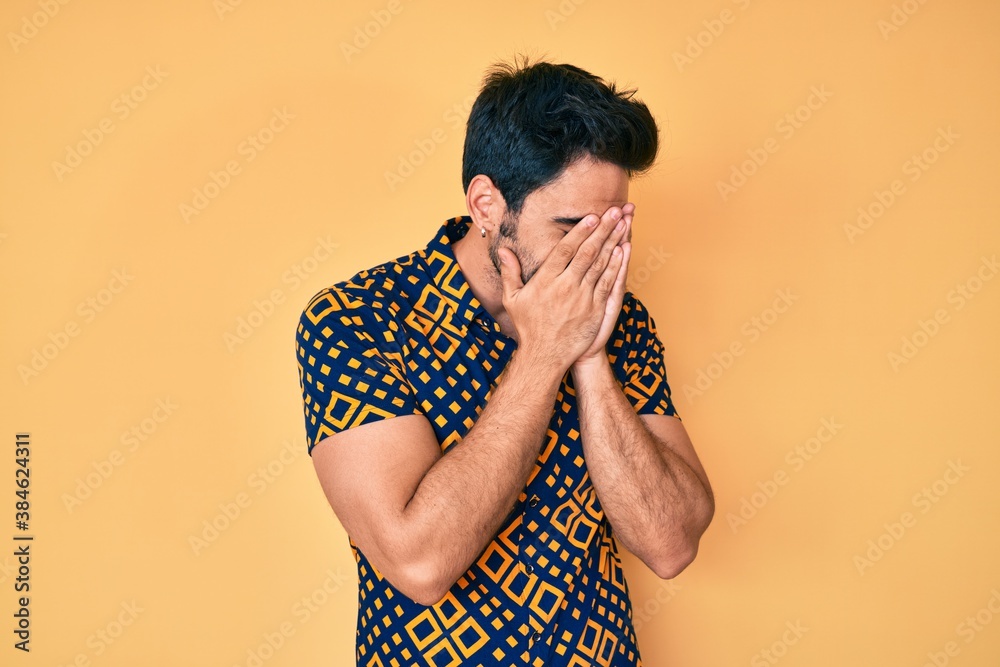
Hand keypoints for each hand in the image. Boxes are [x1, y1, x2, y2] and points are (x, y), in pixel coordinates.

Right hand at [498, 205, 630, 375]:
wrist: (545, 356)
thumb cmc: (528, 326)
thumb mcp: (512, 298)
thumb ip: (510, 272)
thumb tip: (504, 249)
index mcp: (546, 281)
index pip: (565, 250)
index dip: (580, 232)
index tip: (592, 217)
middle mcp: (565, 287)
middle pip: (587, 252)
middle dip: (603, 230)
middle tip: (614, 211)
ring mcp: (582, 298)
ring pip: (601, 264)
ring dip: (614, 242)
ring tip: (623, 224)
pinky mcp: (595, 310)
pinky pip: (608, 283)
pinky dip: (617, 265)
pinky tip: (624, 251)